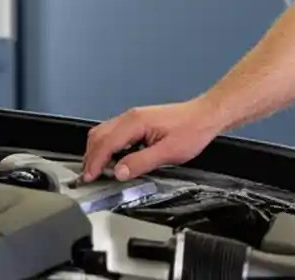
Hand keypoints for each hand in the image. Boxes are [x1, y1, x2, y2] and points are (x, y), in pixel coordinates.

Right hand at [80, 98, 222, 182]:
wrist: (206, 116)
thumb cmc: (192, 130)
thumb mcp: (168, 152)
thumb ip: (141, 162)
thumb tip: (119, 172)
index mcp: (135, 122)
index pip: (105, 143)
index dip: (95, 162)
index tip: (89, 177)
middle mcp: (131, 117)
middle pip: (99, 135)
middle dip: (91, 156)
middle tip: (89, 176)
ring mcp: (134, 118)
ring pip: (104, 132)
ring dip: (98, 151)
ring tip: (98, 170)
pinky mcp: (139, 122)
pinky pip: (114, 132)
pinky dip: (108, 146)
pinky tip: (113, 159)